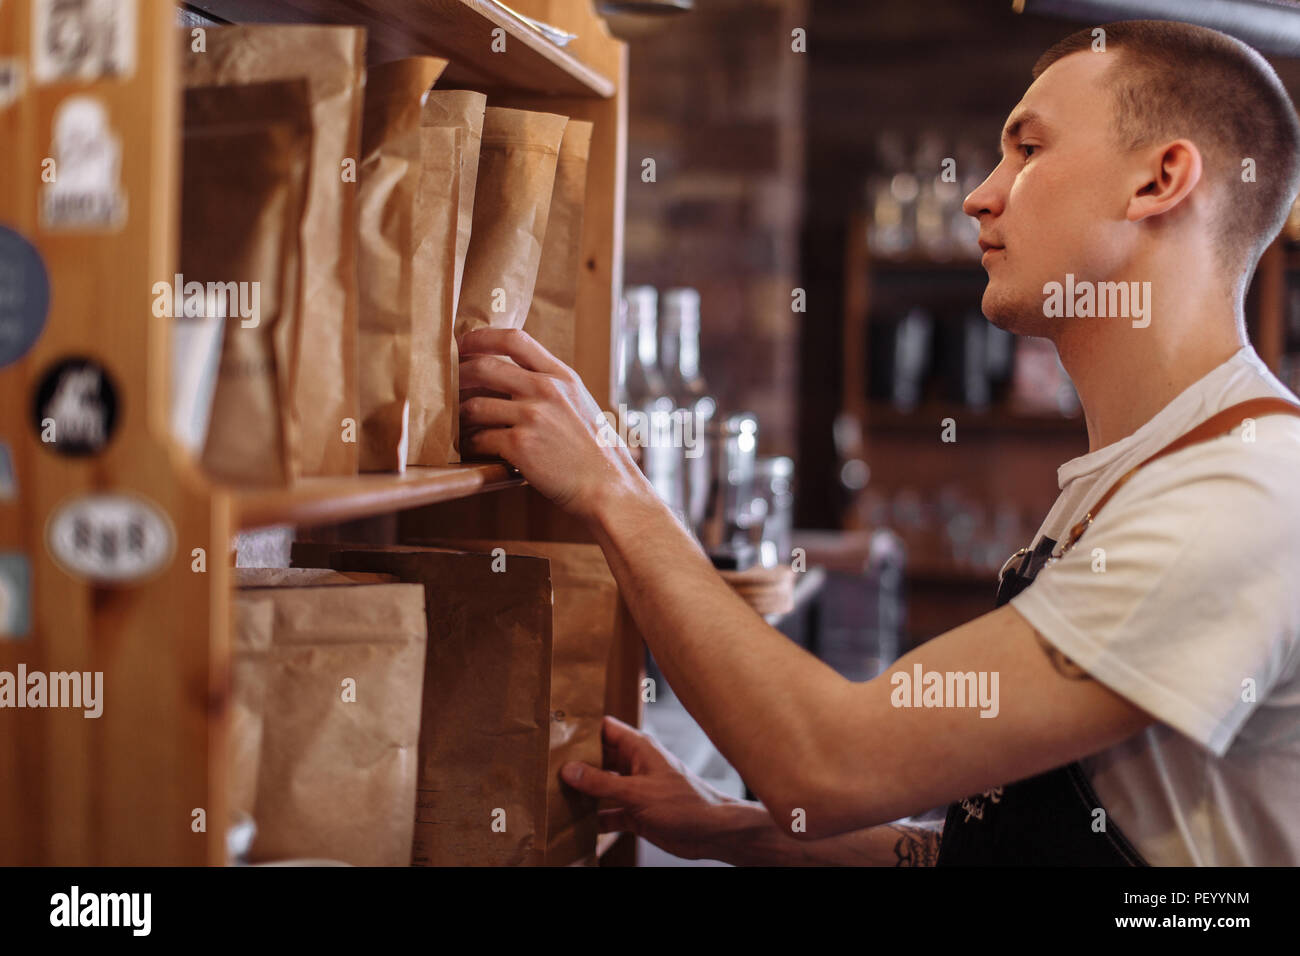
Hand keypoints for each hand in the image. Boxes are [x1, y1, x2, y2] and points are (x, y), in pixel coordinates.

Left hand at [458, 328, 647, 523]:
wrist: (608, 486)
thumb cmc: (595, 451)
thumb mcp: (580, 403)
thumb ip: (551, 386)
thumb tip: (512, 377)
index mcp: (562, 376)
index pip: (514, 339)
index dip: (481, 338)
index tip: (464, 345)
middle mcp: (546, 390)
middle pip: (484, 366)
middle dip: (459, 375)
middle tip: (447, 385)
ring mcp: (532, 417)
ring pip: (475, 405)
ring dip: (459, 414)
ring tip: (457, 422)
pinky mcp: (520, 446)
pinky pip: (479, 438)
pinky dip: (470, 443)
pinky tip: (470, 448)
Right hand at [560, 715, 738, 861]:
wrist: (712, 833)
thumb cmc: (685, 803)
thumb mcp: (637, 791)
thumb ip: (602, 782)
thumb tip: (569, 770)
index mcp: (638, 748)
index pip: (604, 729)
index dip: (581, 730)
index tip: (555, 733)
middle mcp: (634, 766)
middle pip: (598, 759)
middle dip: (575, 764)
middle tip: (545, 768)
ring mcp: (635, 790)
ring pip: (601, 787)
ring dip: (582, 793)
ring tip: (552, 795)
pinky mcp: (637, 814)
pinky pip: (609, 813)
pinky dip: (594, 819)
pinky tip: (574, 824)